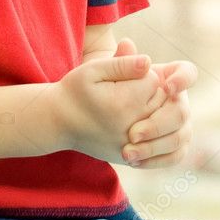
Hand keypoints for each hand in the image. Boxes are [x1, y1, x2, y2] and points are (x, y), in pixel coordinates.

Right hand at [54, 48, 164, 163]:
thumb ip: (122, 63)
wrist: (58, 123)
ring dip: (150, 109)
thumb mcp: (94, 69)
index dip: (142, 73)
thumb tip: (147, 62)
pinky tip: (128, 120)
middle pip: (161, 100)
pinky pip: (152, 140)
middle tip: (126, 89)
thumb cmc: (75, 91)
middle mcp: (132, 126)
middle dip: (149, 91)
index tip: (123, 76)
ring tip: (128, 103)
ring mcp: (132, 144)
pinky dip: (146, 129)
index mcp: (125, 101)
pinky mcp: (130, 157)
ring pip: (160, 120)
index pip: (154, 80)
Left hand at [113, 38, 197, 169]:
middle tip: (132, 134)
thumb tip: (135, 51)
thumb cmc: (101, 86)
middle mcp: (178, 101)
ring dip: (155, 147)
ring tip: (128, 153)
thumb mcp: (104, 71)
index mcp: (168, 77)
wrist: (91, 113)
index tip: (167, 87)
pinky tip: (135, 162)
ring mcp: (179, 124)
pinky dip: (157, 161)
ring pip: (180, 137)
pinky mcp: (173, 145)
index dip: (183, 79)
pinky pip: (175, 156)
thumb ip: (119, 60)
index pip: (188, 72)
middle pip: (182, 112)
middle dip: (158, 125)